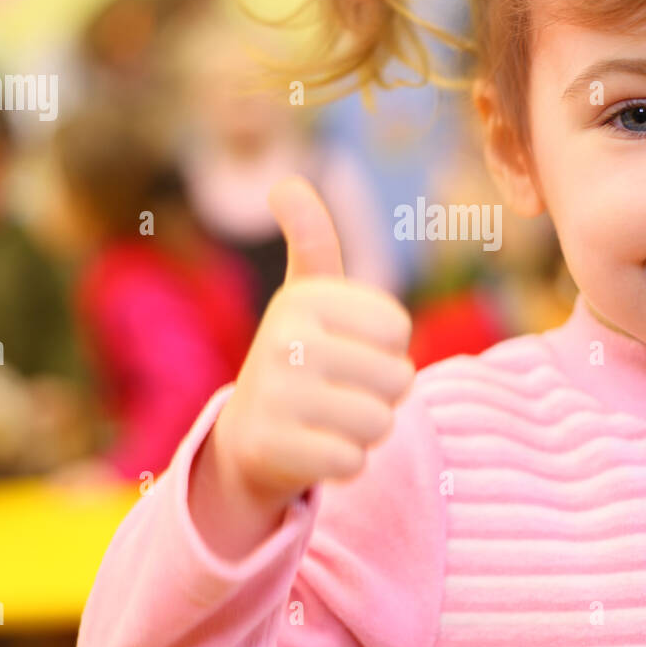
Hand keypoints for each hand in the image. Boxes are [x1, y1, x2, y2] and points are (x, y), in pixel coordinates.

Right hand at [208, 175, 415, 510]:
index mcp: (302, 297)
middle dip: (381, 394)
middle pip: (397, 378)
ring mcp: (274, 395)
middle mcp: (283, 339)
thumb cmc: (299, 358)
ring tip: (330, 419)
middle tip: (339, 392)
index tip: (346, 350)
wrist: (247, 436)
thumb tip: (285, 184)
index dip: (386, 348)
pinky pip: (354, 461)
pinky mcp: (270, 449)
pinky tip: (315, 449)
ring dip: (366, 430)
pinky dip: (345, 462)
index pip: (398, 328)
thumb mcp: (305, 297)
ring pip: (379, 422)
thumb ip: (312, 241)